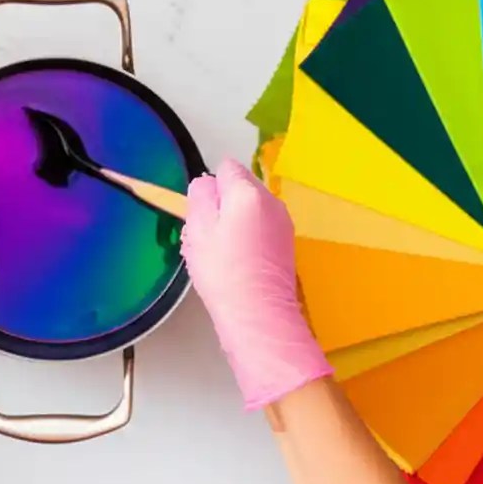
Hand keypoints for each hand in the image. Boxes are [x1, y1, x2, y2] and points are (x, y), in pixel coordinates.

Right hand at [181, 159, 331, 409]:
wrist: (258, 316)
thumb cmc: (222, 272)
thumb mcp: (197, 228)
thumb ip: (199, 196)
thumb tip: (206, 184)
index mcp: (248, 192)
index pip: (225, 167)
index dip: (208, 187)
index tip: (200, 213)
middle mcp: (271, 201)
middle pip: (239, 187)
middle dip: (221, 204)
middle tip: (205, 235)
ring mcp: (282, 223)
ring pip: (249, 209)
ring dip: (232, 222)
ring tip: (219, 254)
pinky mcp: (285, 245)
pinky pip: (259, 228)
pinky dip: (246, 239)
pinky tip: (235, 264)